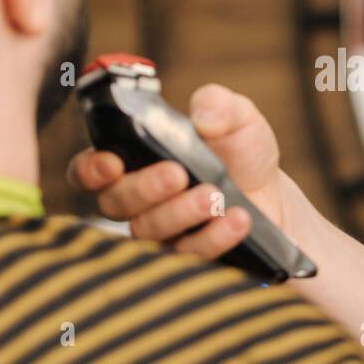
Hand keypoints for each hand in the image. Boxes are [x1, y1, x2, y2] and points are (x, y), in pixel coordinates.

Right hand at [67, 83, 287, 260]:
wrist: (275, 194)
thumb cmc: (240, 152)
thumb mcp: (236, 117)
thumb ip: (218, 104)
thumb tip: (204, 118)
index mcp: (134, 159)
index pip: (88, 171)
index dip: (91, 169)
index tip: (112, 163)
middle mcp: (138, 201)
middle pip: (116, 203)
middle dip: (144, 188)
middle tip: (178, 174)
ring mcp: (161, 233)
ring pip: (149, 232)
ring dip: (180, 213)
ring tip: (215, 196)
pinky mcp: (188, 259)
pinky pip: (188, 258)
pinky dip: (212, 238)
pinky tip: (237, 220)